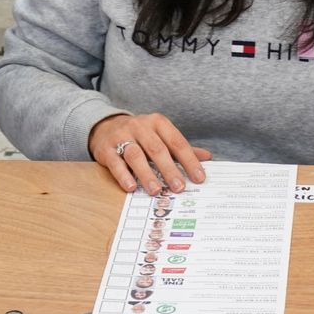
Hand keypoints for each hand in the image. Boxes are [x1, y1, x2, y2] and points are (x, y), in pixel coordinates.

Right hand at [90, 113, 211, 194]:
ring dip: (147, 174)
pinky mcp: (106, 149)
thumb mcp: (160, 135)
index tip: (199, 177)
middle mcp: (140, 126)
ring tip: (156, 190)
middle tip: (179, 187)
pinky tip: (132, 187)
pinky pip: (115, 162)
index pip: (177, 142)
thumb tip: (207, 157)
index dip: (189, 160)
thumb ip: (180, 148)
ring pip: (136, 155)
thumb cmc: (140, 135)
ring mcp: (122, 136)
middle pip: (157, 149)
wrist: (105, 126)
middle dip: (169, 169)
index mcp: (158, 122)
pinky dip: (124, 175)